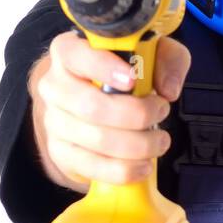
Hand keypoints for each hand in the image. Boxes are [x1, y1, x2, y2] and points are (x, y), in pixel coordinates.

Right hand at [28, 30, 191, 190]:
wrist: (98, 105)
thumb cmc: (125, 74)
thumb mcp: (152, 55)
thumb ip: (167, 60)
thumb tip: (168, 90)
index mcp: (68, 53)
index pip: (75, 55)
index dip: (103, 67)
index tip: (132, 79)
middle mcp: (54, 86)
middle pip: (91, 105)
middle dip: (136, 114)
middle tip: (161, 111)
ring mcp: (54, 121)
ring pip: (96, 139)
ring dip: (137, 145)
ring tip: (159, 141)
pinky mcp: (61, 152)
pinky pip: (92, 166)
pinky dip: (124, 169)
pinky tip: (143, 165)